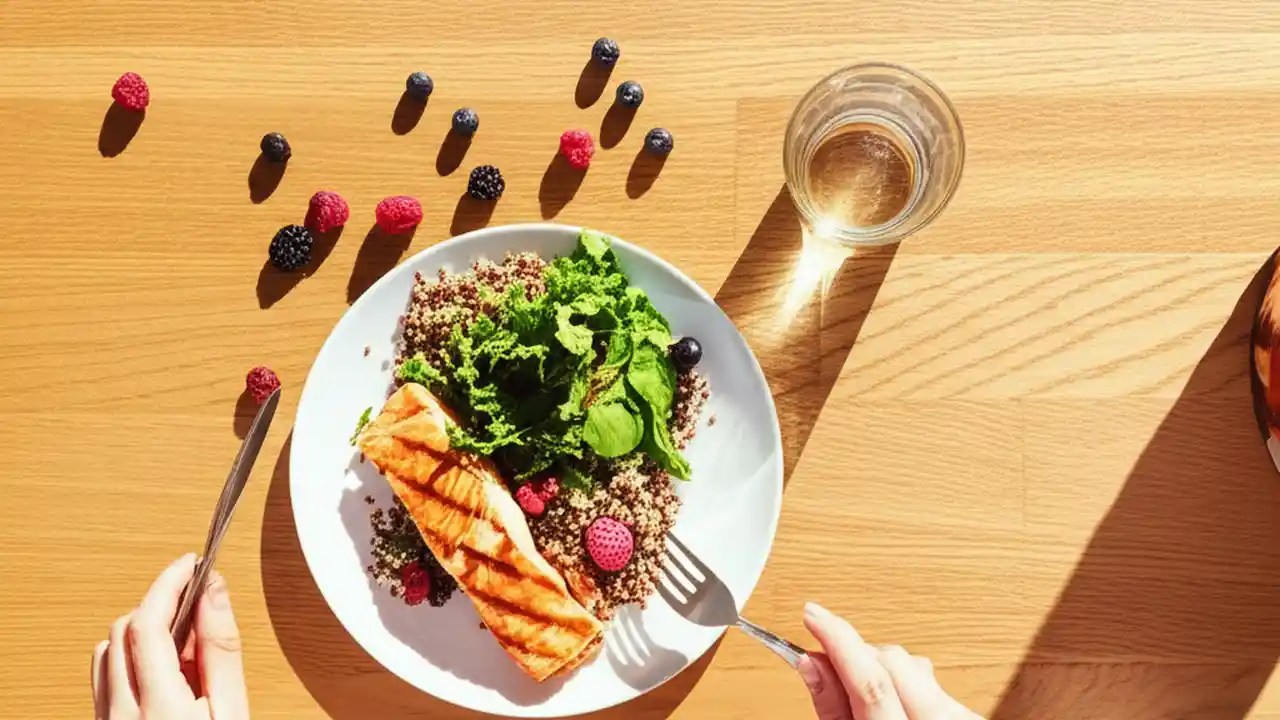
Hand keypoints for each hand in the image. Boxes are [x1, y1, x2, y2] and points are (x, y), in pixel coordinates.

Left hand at [90, 555, 249, 718]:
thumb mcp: (232, 709)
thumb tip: (213, 591)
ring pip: (106, 652)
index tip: (190, 564)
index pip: (147, 622)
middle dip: (158, 606)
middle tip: (196, 601)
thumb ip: (221, 649)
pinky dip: (129, 659)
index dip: (168, 583)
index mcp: (157, 706)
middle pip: (121, 631)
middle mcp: (120, 713)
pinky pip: (104, 679)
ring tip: (182, 641)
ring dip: (139, 633)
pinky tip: (162, 667)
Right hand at [798, 603, 981, 719]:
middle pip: (894, 662)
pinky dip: (908, 688)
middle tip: (827, 664)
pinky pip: (934, 684)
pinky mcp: (973, 719)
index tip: (814, 614)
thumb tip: (812, 665)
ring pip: (915, 667)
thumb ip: (833, 710)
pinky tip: (897, 708)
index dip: (838, 639)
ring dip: (883, 672)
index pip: (870, 680)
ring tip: (865, 703)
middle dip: (857, 654)